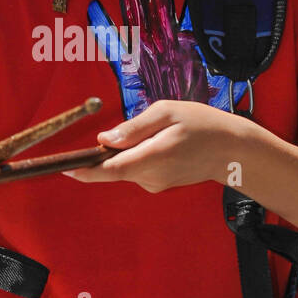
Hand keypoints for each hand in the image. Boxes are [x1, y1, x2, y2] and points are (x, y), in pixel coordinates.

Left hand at [64, 99, 254, 194]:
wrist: (233, 150)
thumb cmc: (202, 124)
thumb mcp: (167, 112)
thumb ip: (134, 127)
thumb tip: (104, 139)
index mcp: (151, 157)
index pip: (110, 169)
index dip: (84, 170)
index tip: (64, 167)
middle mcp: (150, 177)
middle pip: (114, 167)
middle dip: (110, 150)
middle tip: (137, 129)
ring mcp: (154, 184)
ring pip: (126, 165)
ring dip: (131, 149)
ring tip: (162, 132)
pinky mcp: (158, 185)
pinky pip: (137, 168)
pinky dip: (141, 154)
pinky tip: (165, 143)